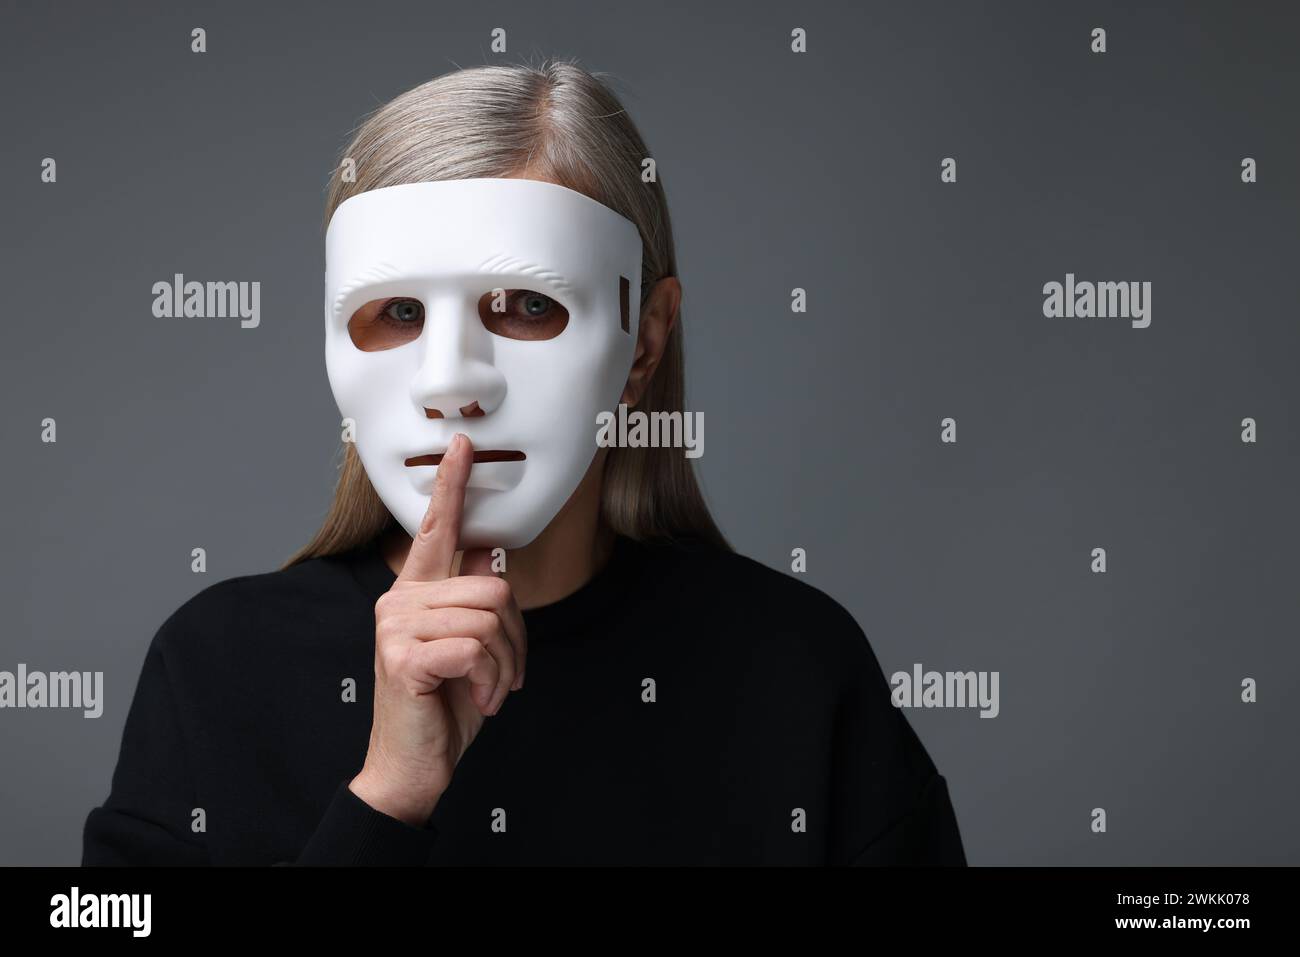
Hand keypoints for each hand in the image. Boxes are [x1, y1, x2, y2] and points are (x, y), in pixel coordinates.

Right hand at [349, 433, 527, 826]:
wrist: (412, 765)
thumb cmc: (442, 706)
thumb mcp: (466, 648)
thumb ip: (472, 602)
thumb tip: (486, 553)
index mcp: (415, 594)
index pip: (437, 530)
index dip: (452, 485)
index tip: (463, 444)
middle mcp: (399, 601)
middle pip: (494, 587)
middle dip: (515, 640)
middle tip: (501, 677)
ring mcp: (396, 627)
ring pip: (490, 618)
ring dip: (503, 666)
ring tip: (486, 691)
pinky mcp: (403, 656)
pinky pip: (476, 647)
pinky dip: (489, 680)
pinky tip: (473, 699)